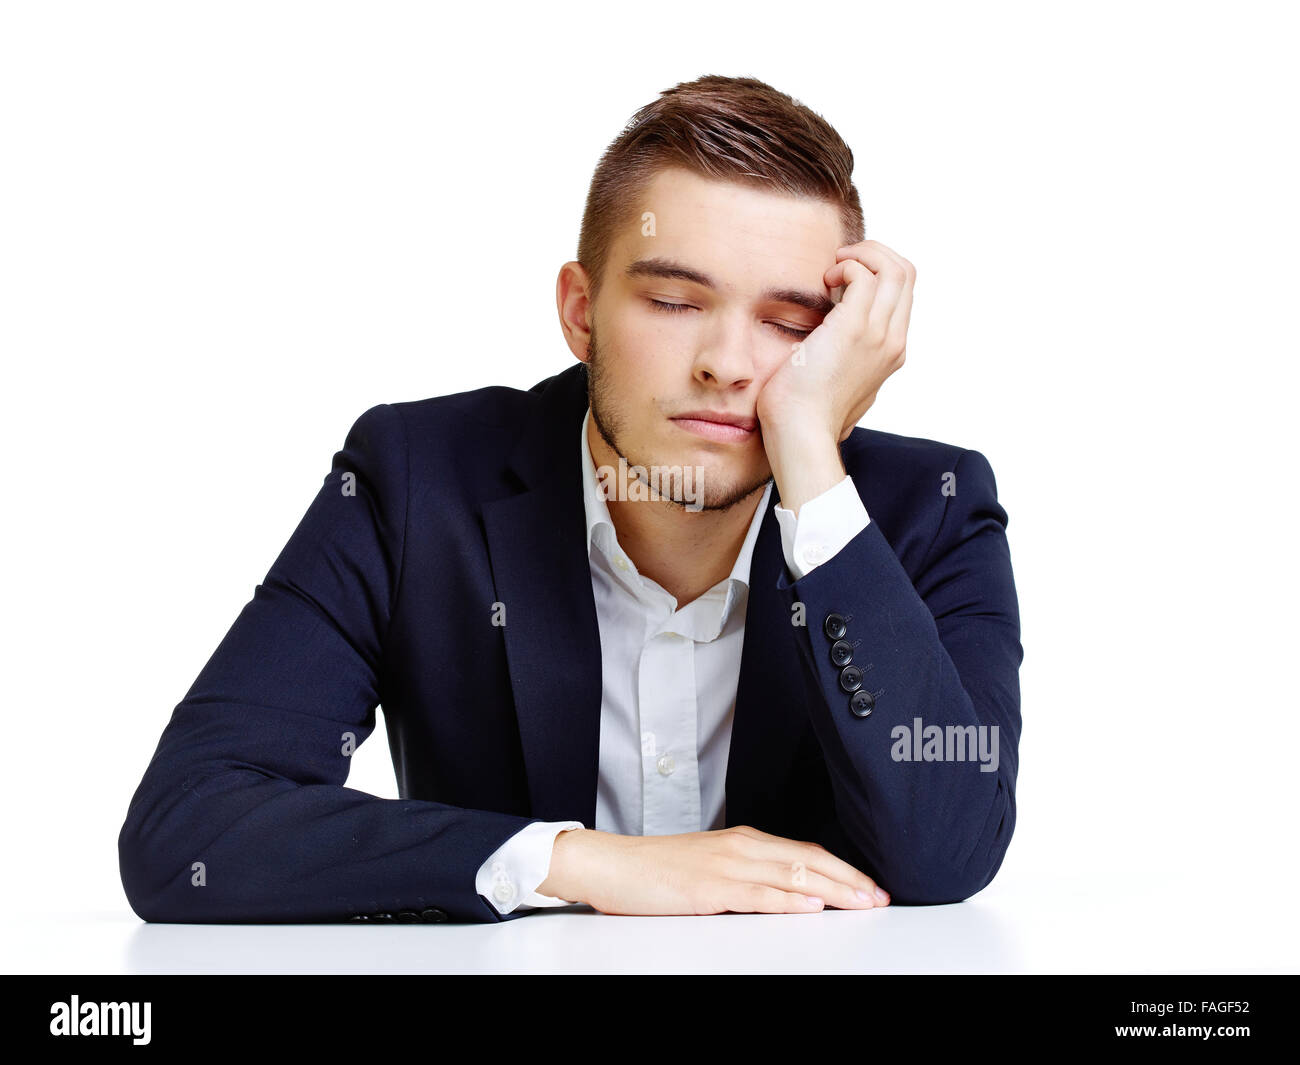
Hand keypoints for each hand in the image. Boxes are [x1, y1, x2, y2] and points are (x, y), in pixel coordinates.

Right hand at [538, 825, 889, 914]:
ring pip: (793, 874)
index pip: (807, 850)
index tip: (869, 886)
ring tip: (862, 902)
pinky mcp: (712, 887)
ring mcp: (728, 865)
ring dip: (833, 889)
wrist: (612, 865)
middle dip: (849, 879)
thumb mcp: (710, 865)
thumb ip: (747, 873)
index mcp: (743, 840)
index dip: (842, 868)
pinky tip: (812, 906)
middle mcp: (742, 847)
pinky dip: (790, 899)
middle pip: (810, 859)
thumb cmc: (655, 869)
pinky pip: (760, 893)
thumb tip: (786, 890)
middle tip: (880, 897)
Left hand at [755, 239, 915, 444]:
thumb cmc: (807, 414)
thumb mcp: (837, 383)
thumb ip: (845, 361)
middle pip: (906, 273)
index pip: (903, 292)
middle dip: (874, 253)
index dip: (877, 271)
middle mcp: (893, 340)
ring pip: (895, 268)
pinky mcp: (854, 329)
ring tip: (832, 271)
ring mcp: (878, 335)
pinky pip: (864, 274)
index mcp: (891, 351)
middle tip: (839, 264)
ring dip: (861, 255)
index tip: (843, 278)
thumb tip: (830, 350)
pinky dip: (845, 266)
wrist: (801, 434)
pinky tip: (823, 284)